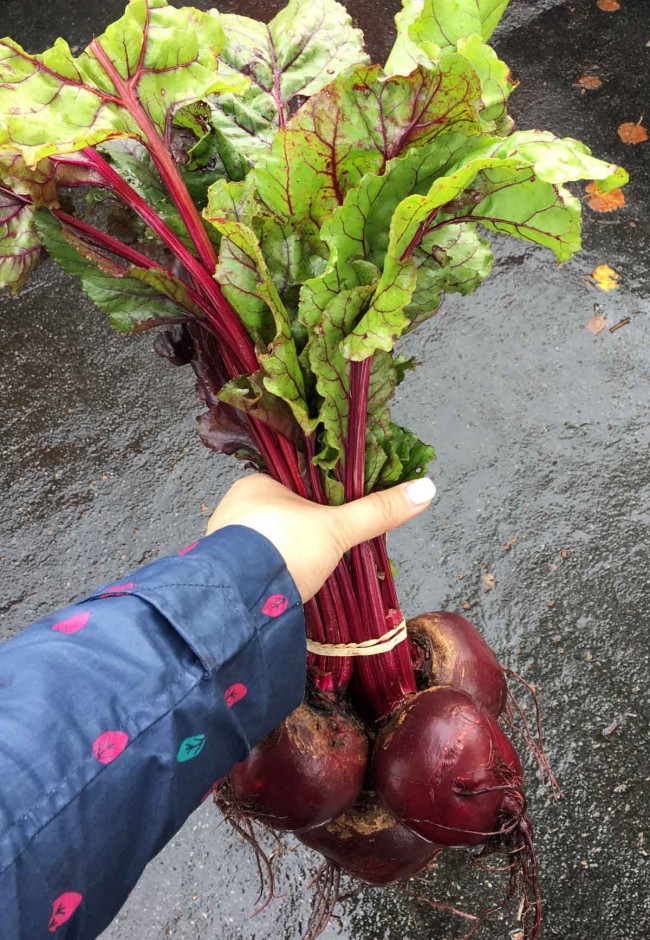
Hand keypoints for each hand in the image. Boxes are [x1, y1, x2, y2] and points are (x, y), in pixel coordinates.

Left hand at [206, 474, 435, 602]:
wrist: (242, 599)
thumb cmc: (285, 547)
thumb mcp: (338, 528)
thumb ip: (378, 511)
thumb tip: (426, 488)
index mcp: (257, 482)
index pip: (295, 479)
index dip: (320, 492)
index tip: (341, 505)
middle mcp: (236, 506)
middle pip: (282, 510)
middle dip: (306, 525)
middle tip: (333, 538)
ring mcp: (226, 540)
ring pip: (268, 539)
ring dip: (290, 550)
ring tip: (317, 562)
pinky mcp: (227, 573)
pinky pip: (258, 564)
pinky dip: (277, 570)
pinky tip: (294, 580)